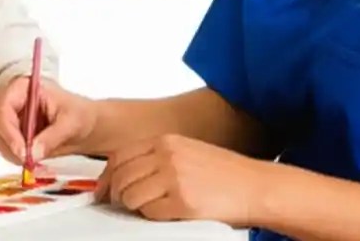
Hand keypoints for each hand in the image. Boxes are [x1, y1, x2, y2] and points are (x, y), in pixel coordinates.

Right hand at [0, 76, 96, 164]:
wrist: (85, 125)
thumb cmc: (80, 114)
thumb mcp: (71, 123)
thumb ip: (52, 137)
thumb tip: (33, 152)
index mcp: (25, 88)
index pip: (5, 105)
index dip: (8, 128)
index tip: (20, 149)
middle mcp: (14, 102)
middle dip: (11, 143)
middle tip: (28, 159)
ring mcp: (13, 119)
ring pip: (0, 138)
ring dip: (14, 152)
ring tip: (34, 157)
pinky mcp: (15, 135)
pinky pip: (7, 148)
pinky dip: (17, 157)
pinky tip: (33, 157)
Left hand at [96, 134, 269, 227]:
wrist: (256, 186)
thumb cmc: (226, 173)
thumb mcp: (188, 152)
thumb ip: (158, 158)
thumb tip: (126, 173)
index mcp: (166, 141)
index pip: (120, 156)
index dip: (106, 176)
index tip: (103, 190)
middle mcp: (167, 155)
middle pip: (120, 177)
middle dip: (115, 195)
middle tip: (118, 206)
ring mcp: (174, 177)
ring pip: (130, 196)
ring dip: (133, 207)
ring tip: (147, 210)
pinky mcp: (182, 202)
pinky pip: (149, 213)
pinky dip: (151, 217)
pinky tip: (165, 215)